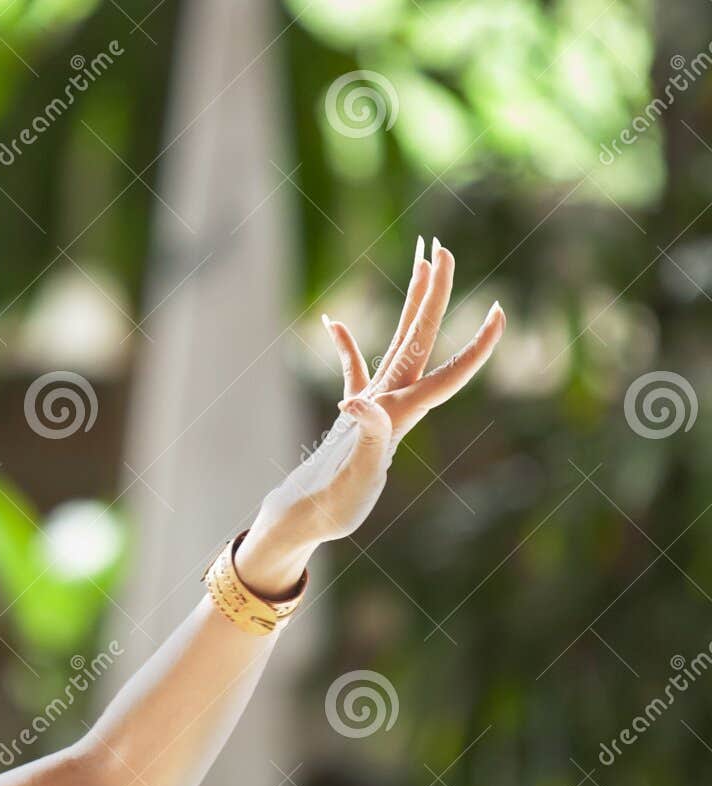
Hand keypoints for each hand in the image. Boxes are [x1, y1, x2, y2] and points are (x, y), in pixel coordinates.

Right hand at [235, 237, 506, 597]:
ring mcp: (371, 408)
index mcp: (400, 418)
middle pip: (421, 339)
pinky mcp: (347, 417)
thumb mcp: (351, 478)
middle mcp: (393, 406)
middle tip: (442, 249)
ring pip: (397, 343)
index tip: (498, 311)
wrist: (301, 523)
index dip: (477, 346)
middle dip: (435, 295)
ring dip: (409, 304)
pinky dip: (345, 344)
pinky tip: (335, 322)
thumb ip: (363, 439)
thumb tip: (357, 403)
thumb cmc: (328, 508)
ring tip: (420, 262)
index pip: (449, 375)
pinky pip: (352, 369)